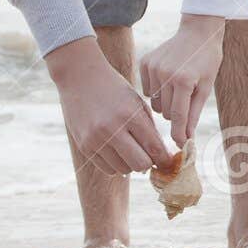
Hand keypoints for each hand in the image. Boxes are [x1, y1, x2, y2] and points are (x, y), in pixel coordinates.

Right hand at [46, 37, 170, 174]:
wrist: (79, 77)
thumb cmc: (114, 89)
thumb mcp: (137, 104)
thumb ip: (150, 130)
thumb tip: (162, 158)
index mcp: (131, 115)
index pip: (155, 148)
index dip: (165, 159)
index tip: (168, 162)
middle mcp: (112, 129)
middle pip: (141, 164)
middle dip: (149, 163)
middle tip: (150, 157)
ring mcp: (96, 139)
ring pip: (124, 169)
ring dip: (131, 163)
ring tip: (131, 150)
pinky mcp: (84, 146)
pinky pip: (107, 169)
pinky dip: (116, 164)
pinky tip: (117, 151)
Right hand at [139, 14, 226, 144]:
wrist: (198, 32)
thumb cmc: (207, 60)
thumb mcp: (205, 87)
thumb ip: (194, 113)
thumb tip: (187, 138)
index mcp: (183, 80)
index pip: (179, 117)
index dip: (180, 134)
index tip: (182, 147)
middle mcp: (164, 73)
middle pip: (166, 113)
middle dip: (177, 114)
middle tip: (186, 101)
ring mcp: (152, 67)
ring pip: (155, 104)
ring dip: (166, 104)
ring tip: (177, 90)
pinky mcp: (145, 62)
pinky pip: (147, 91)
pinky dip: (157, 91)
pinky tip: (167, 80)